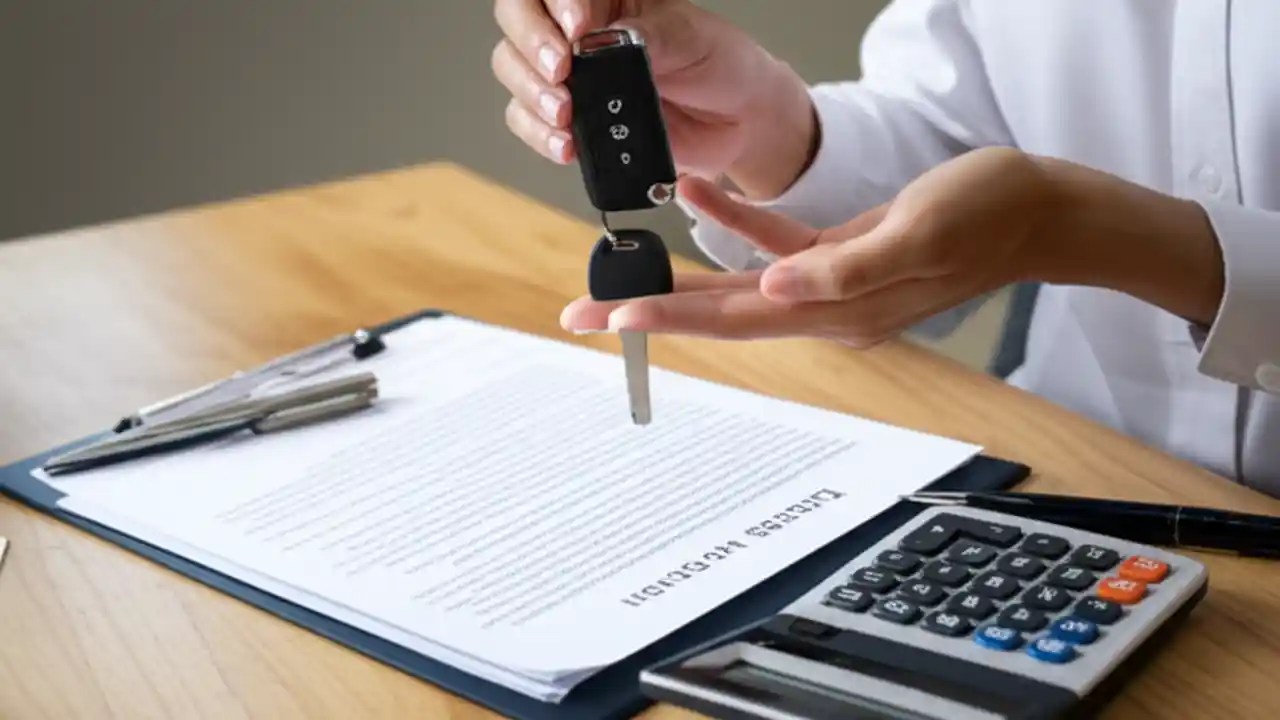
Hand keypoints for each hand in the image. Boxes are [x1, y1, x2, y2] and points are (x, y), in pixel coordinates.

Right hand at [491, 0, 816, 198]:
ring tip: (565, 114)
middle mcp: (579, 27)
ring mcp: (571, 72)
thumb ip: (648, 36)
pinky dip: (539, 134)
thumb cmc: (722, 66)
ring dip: (532, 93)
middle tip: (561, 72)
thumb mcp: (693, 38)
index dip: (556, 4)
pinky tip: (565, 143)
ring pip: (515, 69)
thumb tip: (602, 42)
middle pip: (518, 19)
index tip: (578, 31)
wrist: (738, 122)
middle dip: (532, 47)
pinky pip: (528, 120)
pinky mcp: (571, 116)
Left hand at [559, 147, 1224, 343]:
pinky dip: (737, 219)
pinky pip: (775, 240)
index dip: (672, 319)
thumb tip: (775, 289)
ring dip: (680, 277)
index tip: (615, 318)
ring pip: (737, 284)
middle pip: (720, 314)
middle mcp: (826, 306)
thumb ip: (843, 269)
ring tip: (620, 274)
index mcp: (839, 312)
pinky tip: (701, 194)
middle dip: (651, 314)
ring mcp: (830, 283)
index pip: (737, 320)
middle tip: (583, 317)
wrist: (1039, 209)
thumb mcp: (917, 235)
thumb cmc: (990, 216)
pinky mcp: (841, 252)